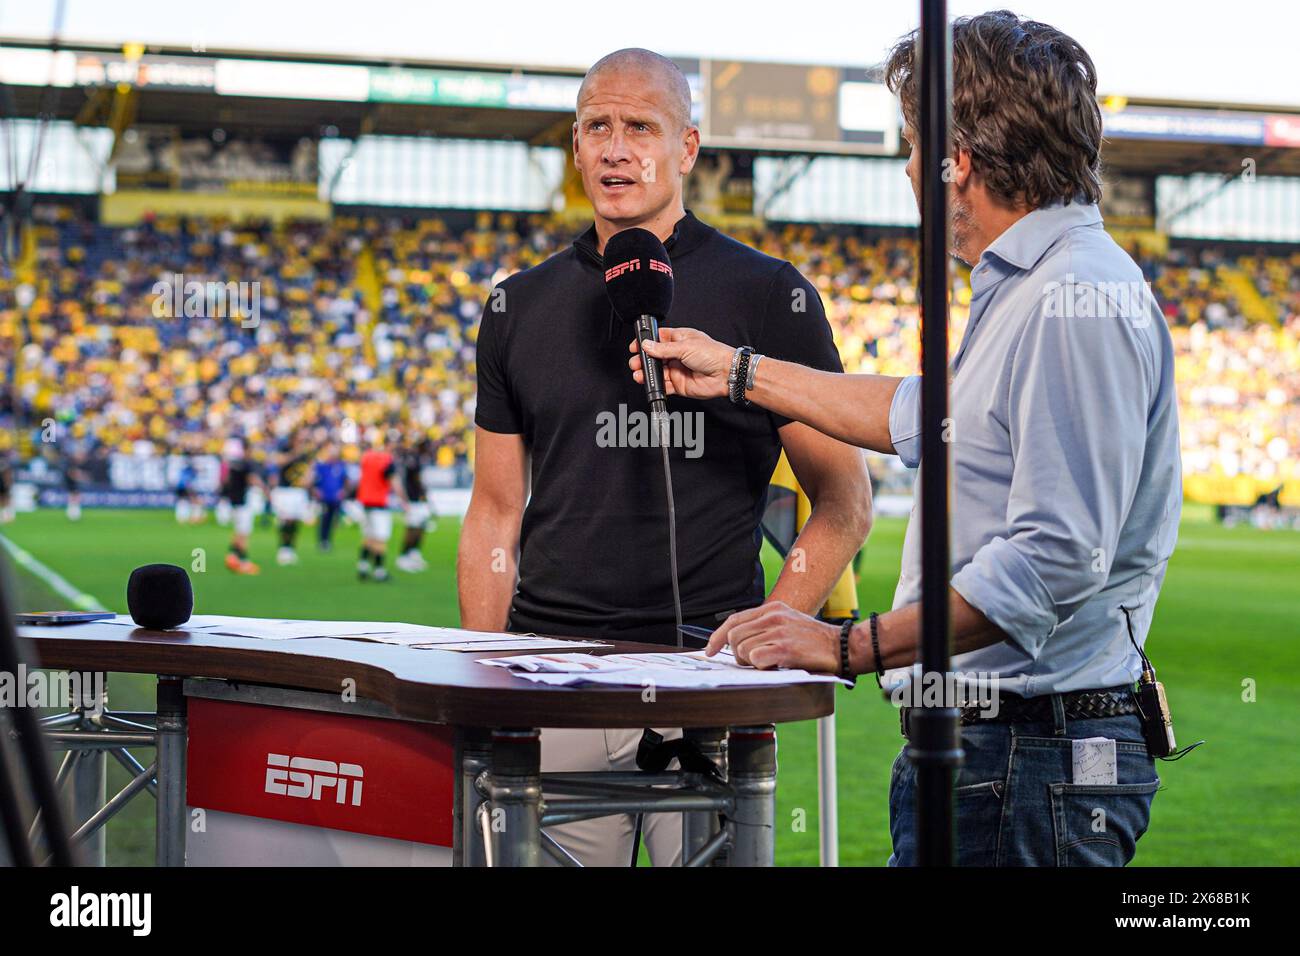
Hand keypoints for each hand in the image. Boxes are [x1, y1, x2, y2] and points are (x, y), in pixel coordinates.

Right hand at [628, 327, 734, 400]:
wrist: (726, 374)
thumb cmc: (713, 354)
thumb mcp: (685, 347)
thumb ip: (663, 348)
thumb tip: (647, 345)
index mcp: (680, 340)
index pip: (658, 339)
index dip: (646, 342)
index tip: (636, 346)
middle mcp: (678, 354)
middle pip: (655, 357)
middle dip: (644, 360)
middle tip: (635, 362)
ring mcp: (678, 369)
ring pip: (658, 372)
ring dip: (648, 373)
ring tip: (639, 374)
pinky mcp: (680, 384)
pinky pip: (664, 386)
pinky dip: (656, 386)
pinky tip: (649, 384)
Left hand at [705, 601, 840, 673]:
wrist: (842, 646)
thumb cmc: (814, 640)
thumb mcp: (787, 623)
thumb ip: (765, 627)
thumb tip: (738, 642)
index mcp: (772, 608)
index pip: (734, 619)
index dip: (717, 636)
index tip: (710, 649)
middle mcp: (773, 616)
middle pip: (734, 636)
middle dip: (737, 654)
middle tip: (753, 661)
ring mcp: (778, 631)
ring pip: (743, 650)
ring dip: (751, 662)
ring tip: (770, 663)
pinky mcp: (784, 648)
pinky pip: (756, 659)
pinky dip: (761, 667)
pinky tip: (775, 666)